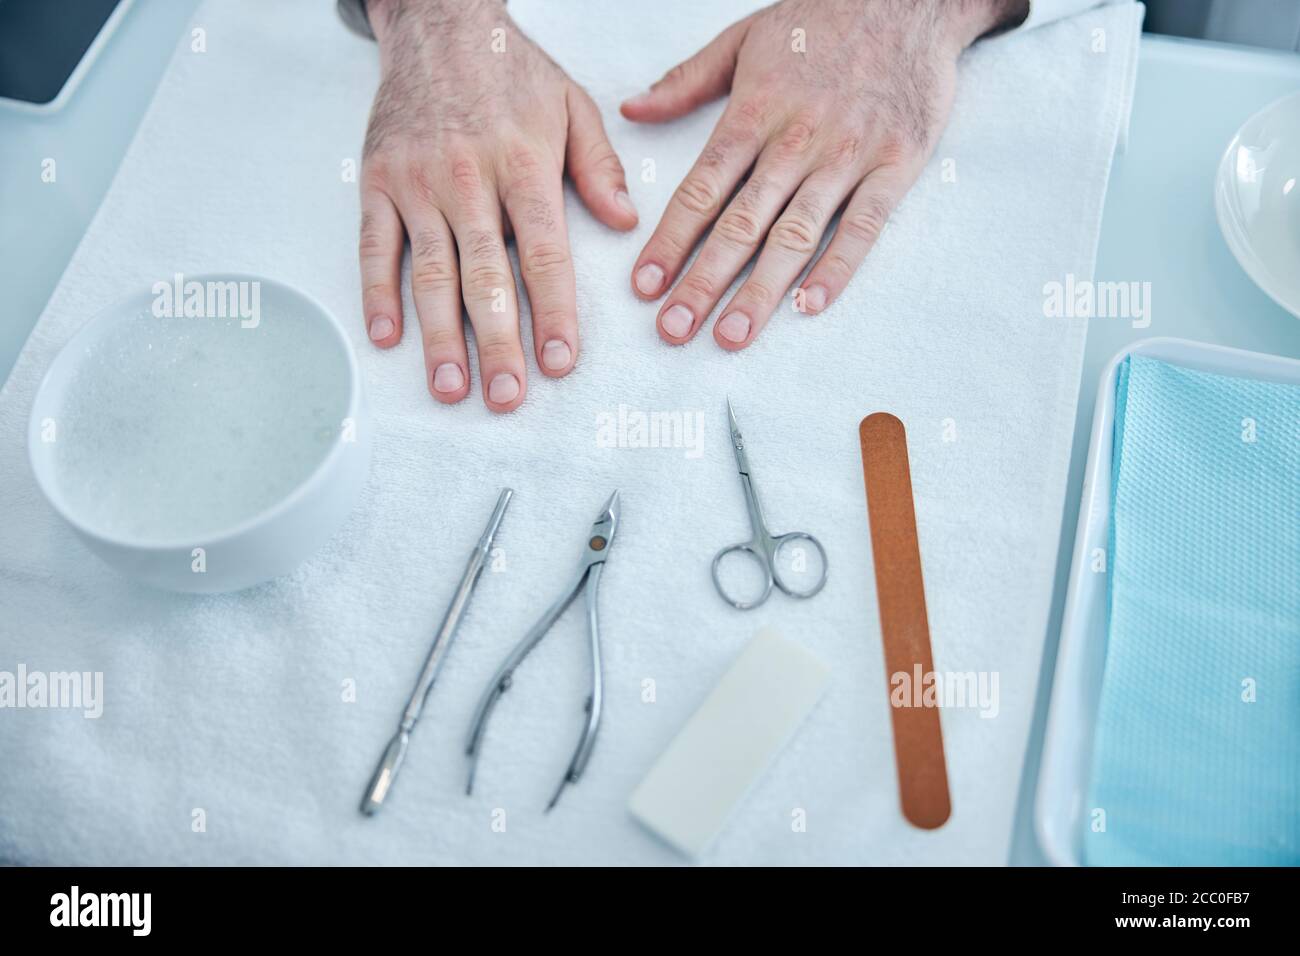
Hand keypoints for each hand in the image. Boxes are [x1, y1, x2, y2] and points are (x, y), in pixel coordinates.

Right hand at [359, 0, 637, 411]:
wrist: (438, 22)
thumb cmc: (510, 72)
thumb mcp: (573, 105)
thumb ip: (599, 167)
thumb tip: (627, 223)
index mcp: (522, 164)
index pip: (543, 255)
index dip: (552, 313)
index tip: (560, 362)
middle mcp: (467, 178)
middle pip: (483, 276)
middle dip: (496, 343)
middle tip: (507, 396)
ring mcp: (416, 182)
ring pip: (427, 272)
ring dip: (438, 336)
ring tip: (450, 387)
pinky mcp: (377, 182)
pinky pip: (373, 247)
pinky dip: (376, 294)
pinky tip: (386, 337)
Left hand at [622, 0, 1026, 348]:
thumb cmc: (822, 18)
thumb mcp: (744, 37)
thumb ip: (686, 80)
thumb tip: (630, 109)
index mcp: (754, 111)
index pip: (701, 188)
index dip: (670, 240)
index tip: (644, 285)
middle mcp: (796, 139)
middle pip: (740, 223)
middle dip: (702, 282)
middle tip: (672, 330)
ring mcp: (848, 155)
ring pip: (795, 234)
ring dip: (759, 290)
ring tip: (731, 336)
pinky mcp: (896, 164)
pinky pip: (864, 225)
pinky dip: (837, 267)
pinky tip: (809, 307)